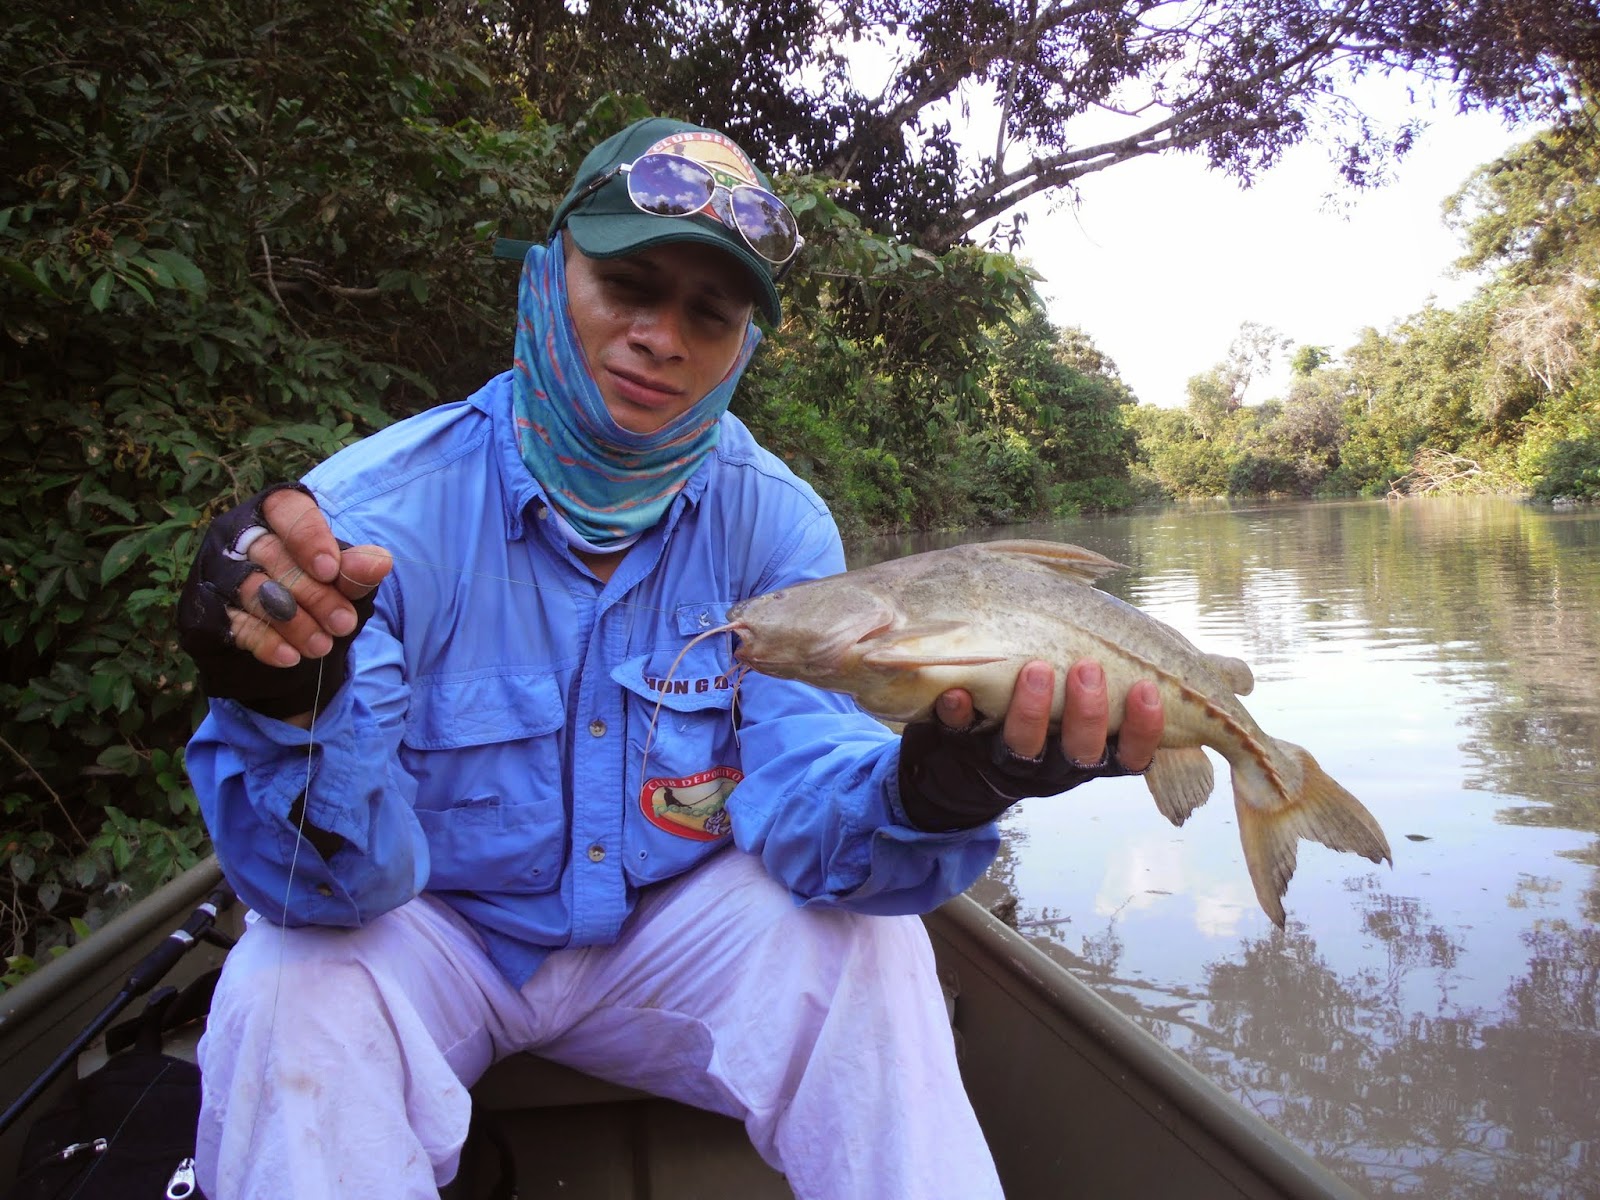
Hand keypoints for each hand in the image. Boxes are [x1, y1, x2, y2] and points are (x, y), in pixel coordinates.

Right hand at [177, 483, 391, 718]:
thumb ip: (357, 571)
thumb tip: (380, 562)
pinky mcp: (202, 609)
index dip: (307, 536)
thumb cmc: (316, 595)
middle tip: (344, 624)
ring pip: (253, 589)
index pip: (287, 509)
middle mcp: (238, 535)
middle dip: (314, 593)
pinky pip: (232, 623)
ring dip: (293, 620)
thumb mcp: (343, 583)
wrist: (285, 642)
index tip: (330, 569)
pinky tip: (290, 657)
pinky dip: (264, 641)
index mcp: (274, 513)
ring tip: (323, 646)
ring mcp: (214, 571)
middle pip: (273, 555)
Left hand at [896, 659, 1164, 832]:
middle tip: (1088, 668)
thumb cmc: (1044, 714)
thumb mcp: (1079, 706)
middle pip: (1080, 753)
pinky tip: (957, 692)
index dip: (1144, 730)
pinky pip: (959, 735)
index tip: (1148, 689)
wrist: (967, 762)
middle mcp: (1054, 766)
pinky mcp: (963, 747)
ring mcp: (1008, 760)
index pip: (1131, 756)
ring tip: (1037, 669)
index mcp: (1091, 754)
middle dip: (1089, 713)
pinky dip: (957, 713)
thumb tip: (1140, 625)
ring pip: (1024, 747)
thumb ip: (1108, 675)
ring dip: (1032, 710)